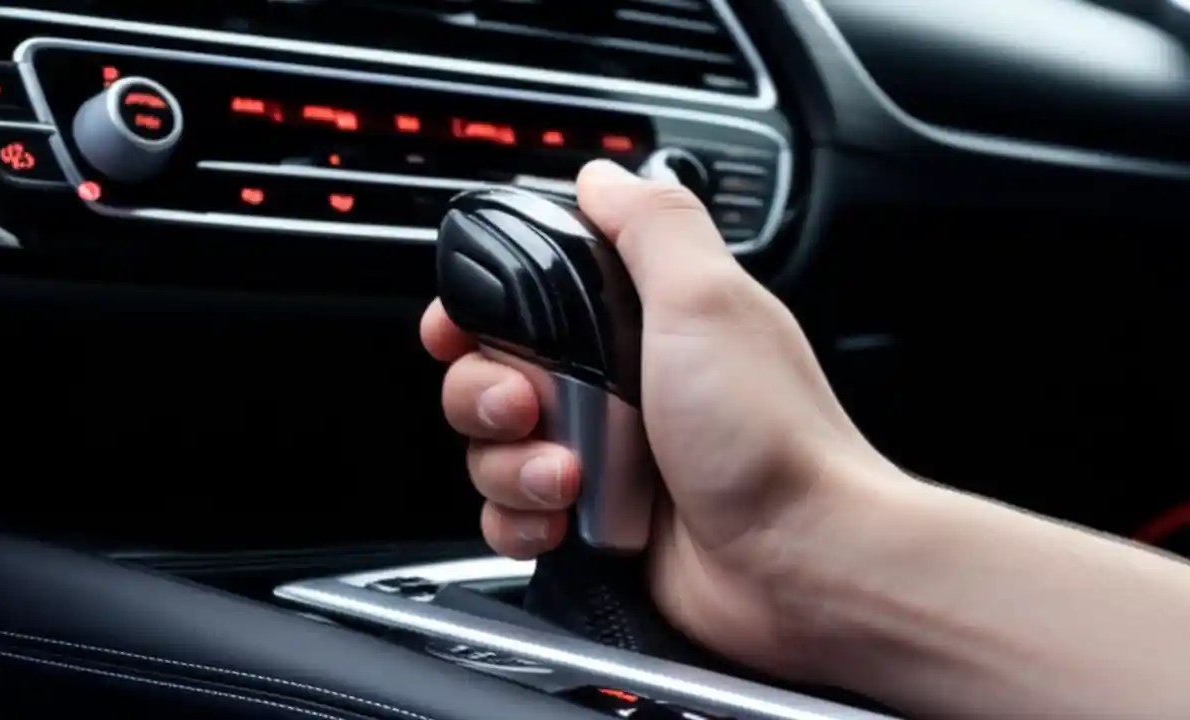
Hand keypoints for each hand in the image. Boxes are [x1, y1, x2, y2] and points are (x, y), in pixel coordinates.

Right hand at [420, 160, 896, 678]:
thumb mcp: (708, 299)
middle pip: (488, 374)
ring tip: (568, 476)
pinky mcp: (591, 518)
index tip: (461, 330)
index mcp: (638, 321)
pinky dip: (520, 519)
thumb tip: (601, 176)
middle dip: (485, 396)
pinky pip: (512, 513)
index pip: (523, 297)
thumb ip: (651, 225)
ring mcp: (601, 455)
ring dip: (509, 466)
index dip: (477, 313)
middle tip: (528, 408)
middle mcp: (614, 384)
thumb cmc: (770, 434)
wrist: (799, 561)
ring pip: (491, 450)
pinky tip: (559, 519)